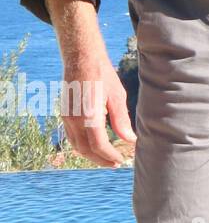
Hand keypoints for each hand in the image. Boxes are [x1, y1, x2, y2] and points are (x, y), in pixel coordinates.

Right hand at [45, 0, 136, 167]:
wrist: (80, 58)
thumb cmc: (101, 74)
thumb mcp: (117, 95)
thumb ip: (122, 120)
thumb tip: (131, 140)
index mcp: (88, 115)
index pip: (98, 145)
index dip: (109, 156)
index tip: (121, 161)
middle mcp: (74, 119)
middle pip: (85, 149)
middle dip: (100, 159)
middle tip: (115, 164)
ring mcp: (66, 117)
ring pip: (76, 145)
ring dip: (90, 155)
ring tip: (106, 158)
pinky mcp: (64, 114)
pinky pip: (71, 137)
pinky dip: (82, 146)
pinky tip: (94, 146)